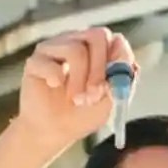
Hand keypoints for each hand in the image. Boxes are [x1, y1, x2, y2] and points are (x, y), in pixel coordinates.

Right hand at [16, 27, 136, 144]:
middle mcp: (77, 41)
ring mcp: (55, 48)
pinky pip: (50, 63)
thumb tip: (132, 65)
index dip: (119, 59)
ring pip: (75, 50)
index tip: (116, 83)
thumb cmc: (84, 114)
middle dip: (100, 68)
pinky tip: (55, 87)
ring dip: (79, 80)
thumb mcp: (111, 102)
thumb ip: (123, 82)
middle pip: (97, 35)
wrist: (54, 131)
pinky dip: (56, 79)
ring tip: (77, 99)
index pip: (114, 39)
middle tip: (96, 93)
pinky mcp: (36, 60)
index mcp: (98, 49)